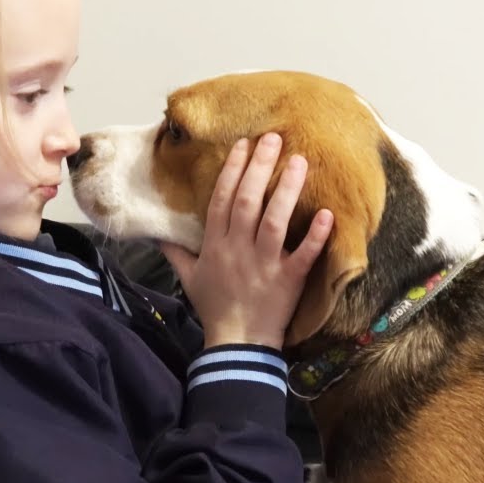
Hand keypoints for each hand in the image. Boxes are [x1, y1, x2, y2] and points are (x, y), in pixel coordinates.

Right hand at [160, 133, 332, 349]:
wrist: (236, 344)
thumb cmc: (214, 308)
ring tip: (300, 161)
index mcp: (215, 244)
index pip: (221, 199)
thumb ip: (175, 252)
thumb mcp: (189, 278)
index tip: (244, 144)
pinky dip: (315, 236)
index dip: (233, 170)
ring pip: (274, 221)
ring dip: (287, 190)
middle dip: (260, 167)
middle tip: (274, 138)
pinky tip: (327, 214)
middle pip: (247, 201)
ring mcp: (264, 264)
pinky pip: (303, 255)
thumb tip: (156, 234)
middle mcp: (238, 249)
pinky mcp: (287, 281)